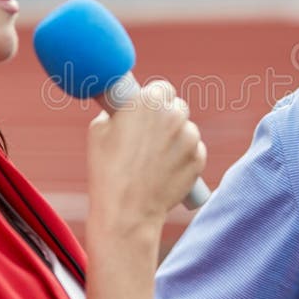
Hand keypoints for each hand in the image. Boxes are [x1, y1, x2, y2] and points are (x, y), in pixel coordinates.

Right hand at [85, 79, 206, 232]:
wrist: (127, 210)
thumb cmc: (107, 169)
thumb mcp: (99, 129)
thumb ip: (119, 112)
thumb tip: (125, 108)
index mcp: (149, 100)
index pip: (161, 88)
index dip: (153, 100)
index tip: (147, 111)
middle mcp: (174, 113)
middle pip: (177, 107)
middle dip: (166, 118)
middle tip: (150, 137)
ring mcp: (190, 136)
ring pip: (187, 130)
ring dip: (177, 139)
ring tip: (155, 160)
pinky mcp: (199, 158)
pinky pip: (194, 151)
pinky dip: (184, 158)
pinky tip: (165, 171)